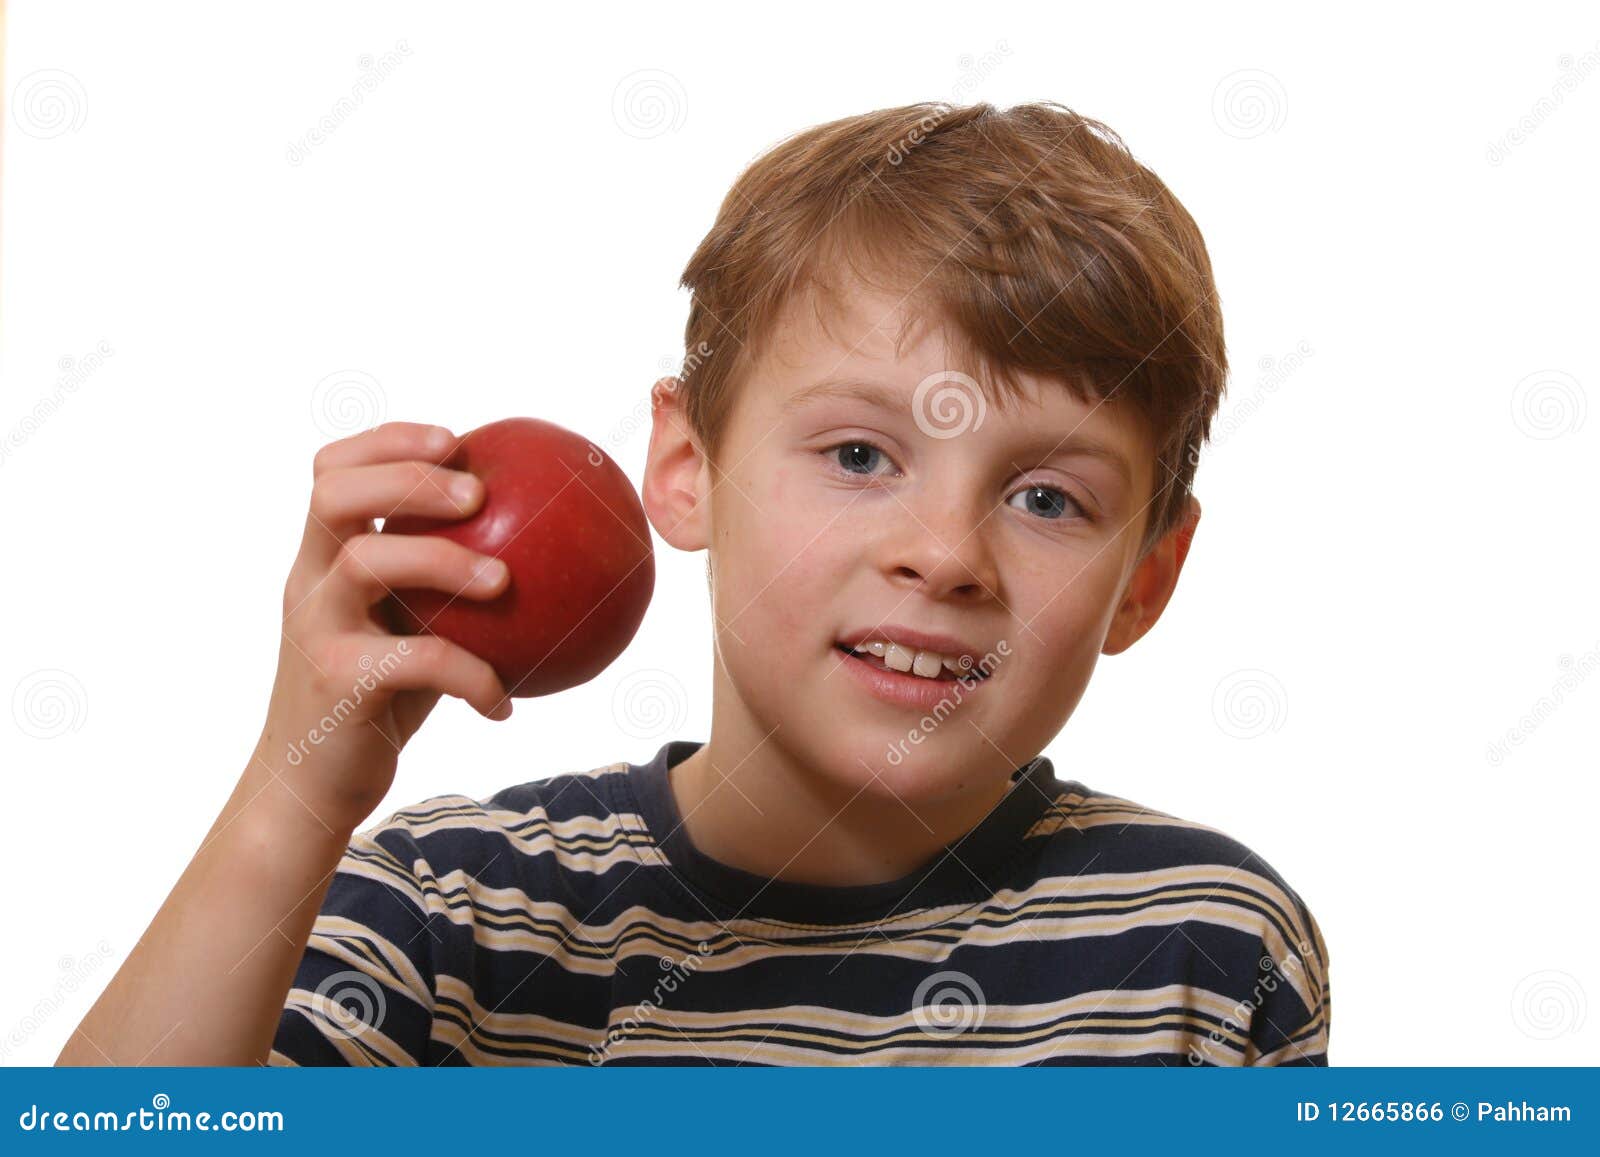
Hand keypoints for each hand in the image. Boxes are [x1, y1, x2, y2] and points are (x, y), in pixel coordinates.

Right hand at [253, 421, 512, 832]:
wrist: (308, 790)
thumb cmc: (374, 704)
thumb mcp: (404, 633)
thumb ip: (443, 591)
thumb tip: (544, 555)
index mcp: (321, 561)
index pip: (329, 473)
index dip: (385, 441)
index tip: (452, 439)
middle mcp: (308, 585)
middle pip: (334, 496)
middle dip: (408, 478)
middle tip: (477, 493)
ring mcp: (316, 631)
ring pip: (366, 563)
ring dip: (444, 561)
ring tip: (505, 581)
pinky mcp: (336, 684)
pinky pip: (414, 661)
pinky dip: (470, 675)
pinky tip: (504, 700)